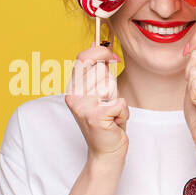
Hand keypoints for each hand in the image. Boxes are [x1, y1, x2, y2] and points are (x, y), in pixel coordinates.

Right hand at [65, 43, 127, 159]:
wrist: (106, 152)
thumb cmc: (106, 123)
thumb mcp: (99, 94)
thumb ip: (96, 71)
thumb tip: (96, 42)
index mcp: (73, 88)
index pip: (83, 57)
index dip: (100, 52)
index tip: (113, 56)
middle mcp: (74, 96)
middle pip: (101, 71)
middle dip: (112, 86)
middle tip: (108, 104)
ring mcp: (83, 106)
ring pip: (111, 86)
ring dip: (118, 101)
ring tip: (111, 114)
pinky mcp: (95, 116)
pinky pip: (120, 103)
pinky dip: (123, 113)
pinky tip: (114, 123)